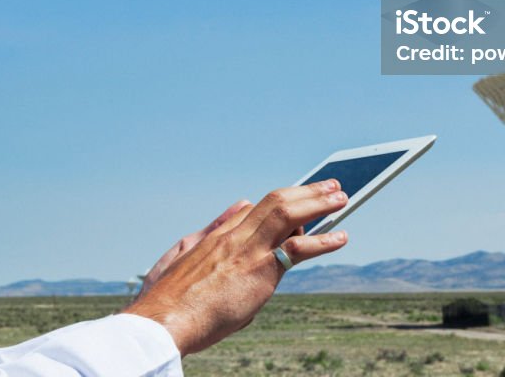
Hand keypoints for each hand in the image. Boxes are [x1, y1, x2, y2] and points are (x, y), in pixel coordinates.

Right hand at [124, 180, 348, 355]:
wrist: (163, 320)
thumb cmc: (168, 299)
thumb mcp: (183, 256)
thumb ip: (213, 231)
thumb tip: (238, 207)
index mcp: (217, 235)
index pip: (255, 209)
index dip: (281, 202)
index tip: (297, 197)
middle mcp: (235, 235)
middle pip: (276, 201)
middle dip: (306, 191)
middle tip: (330, 185)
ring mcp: (248, 250)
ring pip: (288, 212)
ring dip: (318, 202)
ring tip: (341, 197)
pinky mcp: (260, 270)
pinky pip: (298, 248)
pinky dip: (322, 240)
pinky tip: (340, 237)